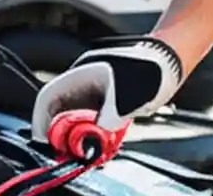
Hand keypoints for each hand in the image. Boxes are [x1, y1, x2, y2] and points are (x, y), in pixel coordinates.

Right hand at [29, 35, 184, 141]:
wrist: (170, 61)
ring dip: (78, 133)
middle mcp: (83, 80)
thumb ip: (108, 119)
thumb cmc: (152, 69)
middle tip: (69, 150)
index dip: (42, 120)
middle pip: (59, 109)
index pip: (48, 96)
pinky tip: (104, 139)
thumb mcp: (127, 98)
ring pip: (74, 115)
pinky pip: (89, 117)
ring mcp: (93, 88)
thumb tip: (93, 139)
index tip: (44, 140)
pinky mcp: (104, 97)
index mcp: (82, 73)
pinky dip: (92, 130)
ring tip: (90, 146)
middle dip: (61, 132)